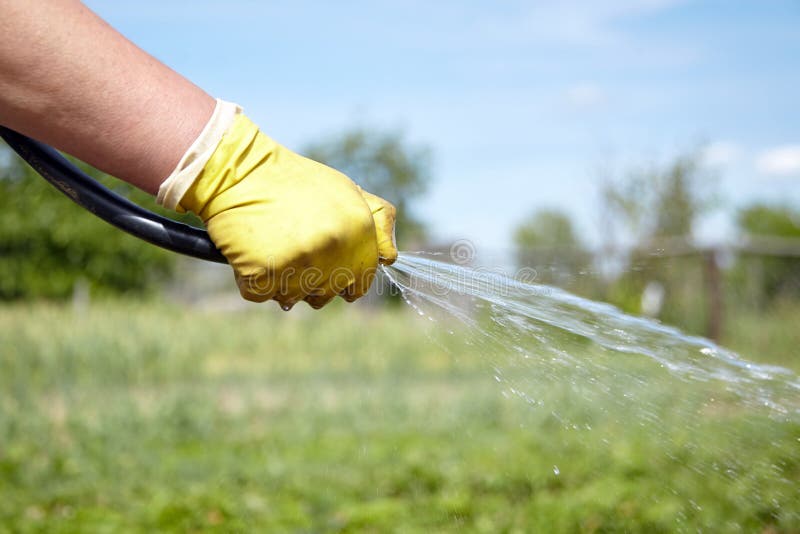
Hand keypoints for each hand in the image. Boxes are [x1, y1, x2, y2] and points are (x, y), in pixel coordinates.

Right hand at [179, 114, 396, 308]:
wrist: (238, 170)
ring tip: (272, 248)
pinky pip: (262, 294)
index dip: (346, 280)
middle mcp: (333, 248)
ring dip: (281, 282)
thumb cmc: (293, 182)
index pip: (361, 280)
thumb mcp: (345, 191)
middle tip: (292, 250)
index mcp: (357, 229)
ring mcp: (298, 262)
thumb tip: (390, 258)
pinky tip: (252, 252)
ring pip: (294, 298)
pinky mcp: (262, 273)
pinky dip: (254, 281)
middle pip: (326, 294)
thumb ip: (376, 223)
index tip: (329, 269)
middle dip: (310, 281)